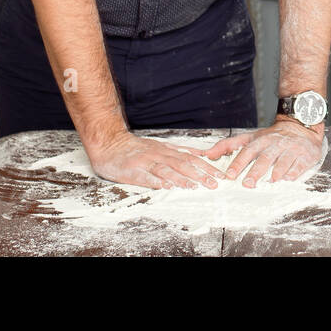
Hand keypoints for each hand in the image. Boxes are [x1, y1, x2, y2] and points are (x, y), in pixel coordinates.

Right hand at [86, 131, 226, 189]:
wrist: (109, 143)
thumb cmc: (136, 148)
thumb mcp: (160, 146)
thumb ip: (179, 151)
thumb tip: (201, 154)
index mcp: (167, 150)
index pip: (191, 158)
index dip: (207, 167)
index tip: (220, 176)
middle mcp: (158, 155)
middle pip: (183, 164)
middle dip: (200, 174)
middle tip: (214, 184)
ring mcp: (145, 162)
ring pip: (166, 169)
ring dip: (180, 178)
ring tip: (193, 186)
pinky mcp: (132, 170)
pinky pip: (145, 176)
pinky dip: (156, 181)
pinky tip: (165, 187)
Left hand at [203, 118, 324, 187]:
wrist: (300, 126)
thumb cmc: (272, 137)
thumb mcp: (250, 137)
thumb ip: (228, 145)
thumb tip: (207, 154)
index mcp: (260, 141)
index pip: (247, 151)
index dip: (238, 163)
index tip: (229, 175)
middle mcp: (275, 144)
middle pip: (264, 157)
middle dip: (256, 170)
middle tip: (248, 184)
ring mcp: (290, 149)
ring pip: (283, 160)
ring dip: (277, 170)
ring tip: (271, 181)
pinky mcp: (305, 154)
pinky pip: (300, 163)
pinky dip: (295, 171)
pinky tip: (289, 178)